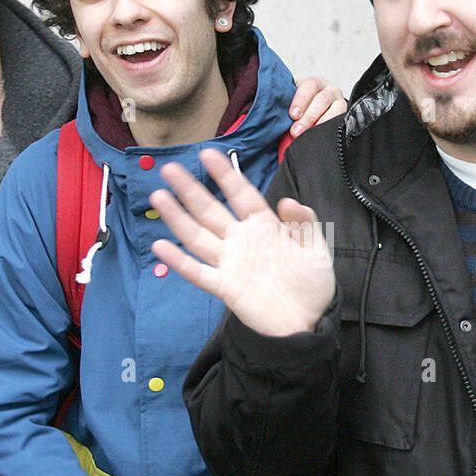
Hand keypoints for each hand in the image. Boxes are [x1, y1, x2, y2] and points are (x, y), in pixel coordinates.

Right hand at [151, 149, 335, 337]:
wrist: (310, 322)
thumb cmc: (313, 283)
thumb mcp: (316, 248)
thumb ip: (304, 222)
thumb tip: (286, 200)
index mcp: (264, 226)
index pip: (240, 194)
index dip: (225, 175)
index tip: (208, 154)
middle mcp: (241, 240)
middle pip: (210, 211)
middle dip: (190, 190)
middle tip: (170, 169)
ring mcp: (230, 263)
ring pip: (198, 236)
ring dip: (178, 218)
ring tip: (159, 197)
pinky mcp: (226, 287)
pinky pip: (199, 273)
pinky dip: (180, 262)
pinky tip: (162, 246)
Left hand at [288, 76, 345, 138]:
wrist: (314, 115)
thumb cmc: (300, 109)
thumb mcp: (292, 103)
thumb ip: (284, 105)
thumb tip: (272, 116)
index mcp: (314, 83)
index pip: (310, 85)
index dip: (301, 100)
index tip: (292, 115)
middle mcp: (329, 90)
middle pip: (322, 99)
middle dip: (308, 116)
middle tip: (295, 131)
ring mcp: (339, 102)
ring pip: (334, 110)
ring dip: (321, 124)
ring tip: (309, 136)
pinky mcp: (345, 115)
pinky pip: (341, 121)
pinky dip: (331, 129)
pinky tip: (322, 136)